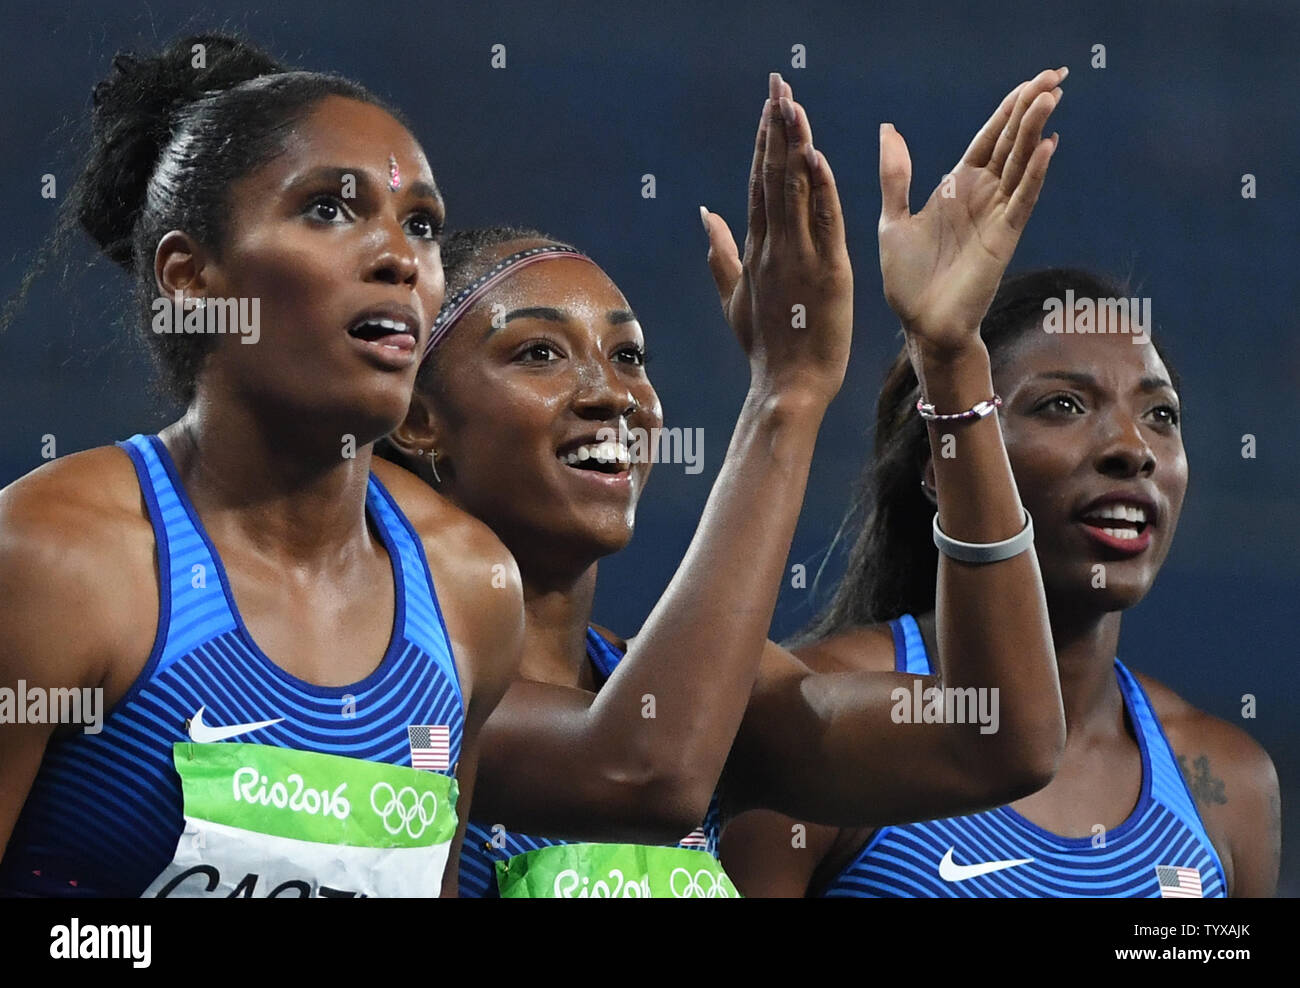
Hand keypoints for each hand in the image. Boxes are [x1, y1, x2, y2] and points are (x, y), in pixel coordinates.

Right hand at [700, 73, 852, 405]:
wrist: (785, 386)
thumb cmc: (765, 347)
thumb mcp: (734, 299)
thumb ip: (720, 254)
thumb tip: (705, 214)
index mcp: (756, 251)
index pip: (759, 185)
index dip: (763, 143)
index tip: (768, 106)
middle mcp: (773, 247)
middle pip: (772, 176)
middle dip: (776, 128)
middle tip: (778, 84)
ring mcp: (797, 258)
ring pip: (794, 191)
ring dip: (794, 145)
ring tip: (792, 104)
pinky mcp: (826, 272)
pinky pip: (822, 223)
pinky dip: (819, 189)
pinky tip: (814, 156)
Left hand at [878, 67, 1066, 355]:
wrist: (922, 325)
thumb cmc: (909, 281)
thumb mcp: (894, 220)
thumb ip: (896, 176)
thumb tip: (889, 129)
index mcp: (957, 188)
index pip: (989, 138)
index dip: (1008, 109)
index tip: (1031, 81)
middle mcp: (981, 197)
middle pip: (1010, 142)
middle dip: (1030, 108)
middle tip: (1055, 74)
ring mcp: (995, 216)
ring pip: (1019, 163)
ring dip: (1034, 131)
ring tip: (1050, 96)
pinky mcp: (1002, 239)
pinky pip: (1021, 200)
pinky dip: (1033, 174)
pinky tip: (1046, 147)